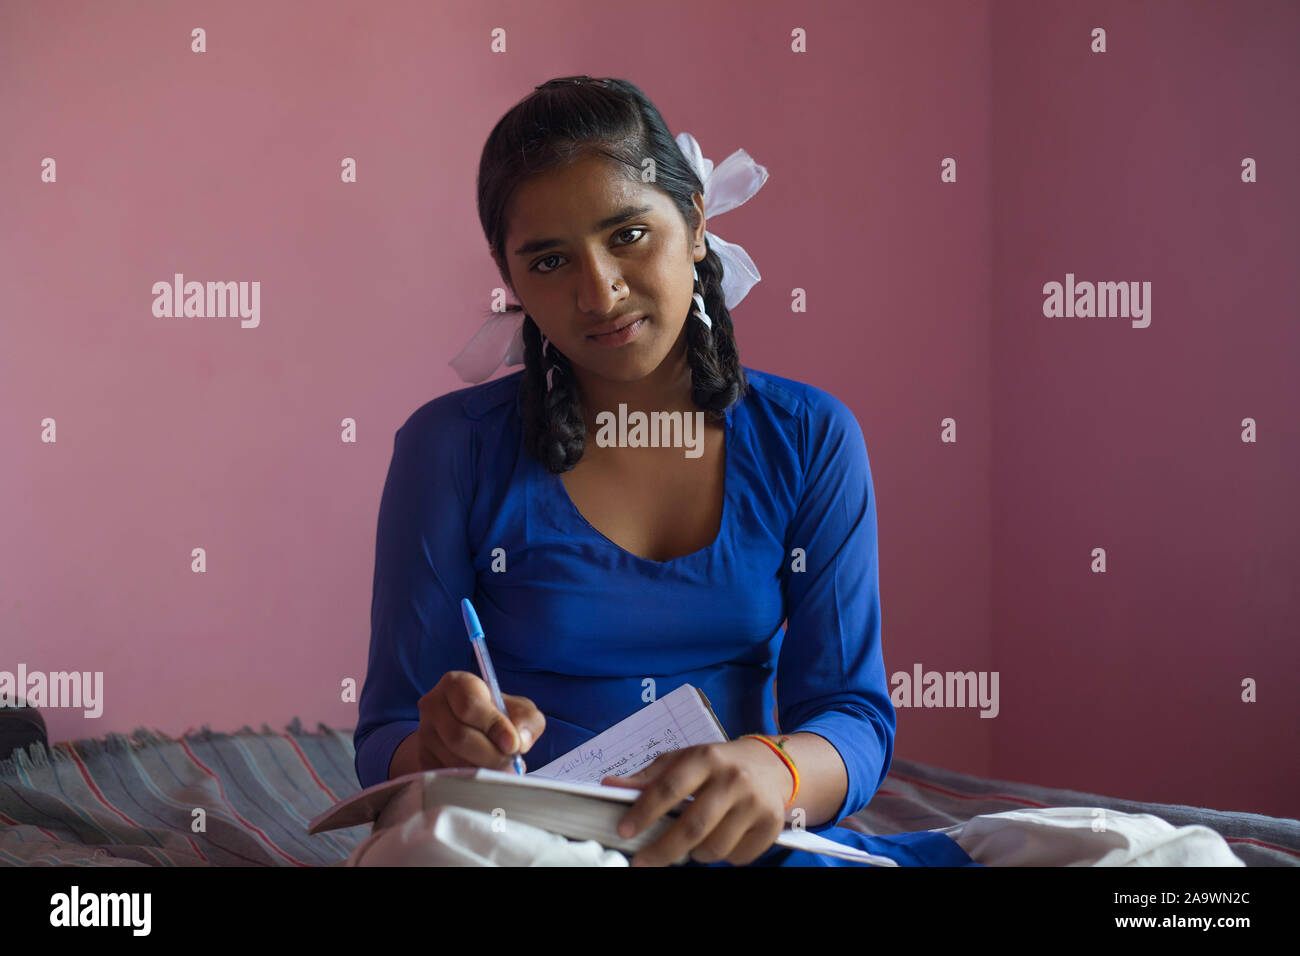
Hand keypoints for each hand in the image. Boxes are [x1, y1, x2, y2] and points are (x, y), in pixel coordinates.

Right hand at [413, 671, 545, 771]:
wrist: (473, 730)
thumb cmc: (499, 716)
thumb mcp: (519, 710)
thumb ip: (526, 720)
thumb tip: (519, 741)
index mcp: (456, 684)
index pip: (470, 705)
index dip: (494, 727)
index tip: (514, 745)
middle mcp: (433, 705)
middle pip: (459, 737)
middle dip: (491, 756)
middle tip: (511, 765)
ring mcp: (423, 734)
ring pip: (452, 761)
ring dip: (482, 771)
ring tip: (500, 770)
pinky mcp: (422, 760)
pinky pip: (445, 777)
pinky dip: (468, 783)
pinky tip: (482, 777)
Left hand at [599, 739, 792, 866]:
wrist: (772, 764)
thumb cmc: (717, 764)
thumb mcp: (683, 760)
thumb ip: (648, 777)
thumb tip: (609, 785)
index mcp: (705, 758)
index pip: (669, 788)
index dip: (644, 812)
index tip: (623, 832)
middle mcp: (733, 778)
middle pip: (693, 826)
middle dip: (663, 850)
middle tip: (642, 862)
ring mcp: (755, 802)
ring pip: (715, 847)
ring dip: (695, 854)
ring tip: (692, 842)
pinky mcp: (771, 824)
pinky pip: (738, 857)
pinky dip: (724, 857)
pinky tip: (722, 840)